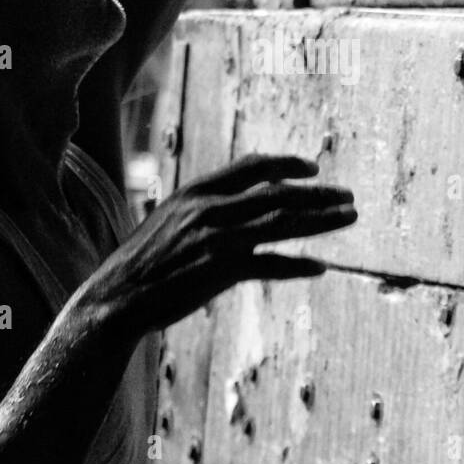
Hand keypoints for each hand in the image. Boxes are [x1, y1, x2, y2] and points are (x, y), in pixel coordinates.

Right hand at [88, 154, 355, 335]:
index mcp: (195, 192)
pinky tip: (319, 267)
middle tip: (349, 197)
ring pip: (282, 223)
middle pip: (278, 194)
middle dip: (319, 195)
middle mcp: (210, 209)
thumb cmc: (140, 264)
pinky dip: (297, 265)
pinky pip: (270, 264)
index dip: (287, 165)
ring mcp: (217, 239)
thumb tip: (237, 206)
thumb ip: (203, 210)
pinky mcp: (220, 271)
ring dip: (321, 220)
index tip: (313, 169)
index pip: (252, 166)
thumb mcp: (169, 221)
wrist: (115, 298)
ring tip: (349, 218)